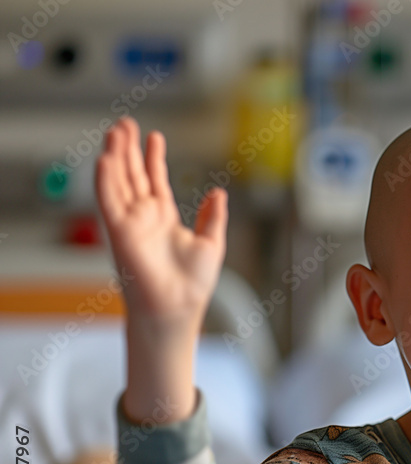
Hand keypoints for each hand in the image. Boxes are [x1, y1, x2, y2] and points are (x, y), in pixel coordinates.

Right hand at [95, 117, 227, 333]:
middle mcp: (144, 218)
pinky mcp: (119, 233)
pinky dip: (106, 180)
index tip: (154, 136)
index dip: (154, 158)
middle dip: (129, 149)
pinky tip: (105, 159)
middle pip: (132, 175)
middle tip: (124, 123)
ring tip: (116, 131)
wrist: (178, 307)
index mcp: (164, 219)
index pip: (155, 181)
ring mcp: (130, 223)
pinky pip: (108, 201)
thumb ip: (213, 217)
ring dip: (116, 156)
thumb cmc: (192, 285)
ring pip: (118, 182)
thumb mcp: (212, 243)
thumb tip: (219, 193)